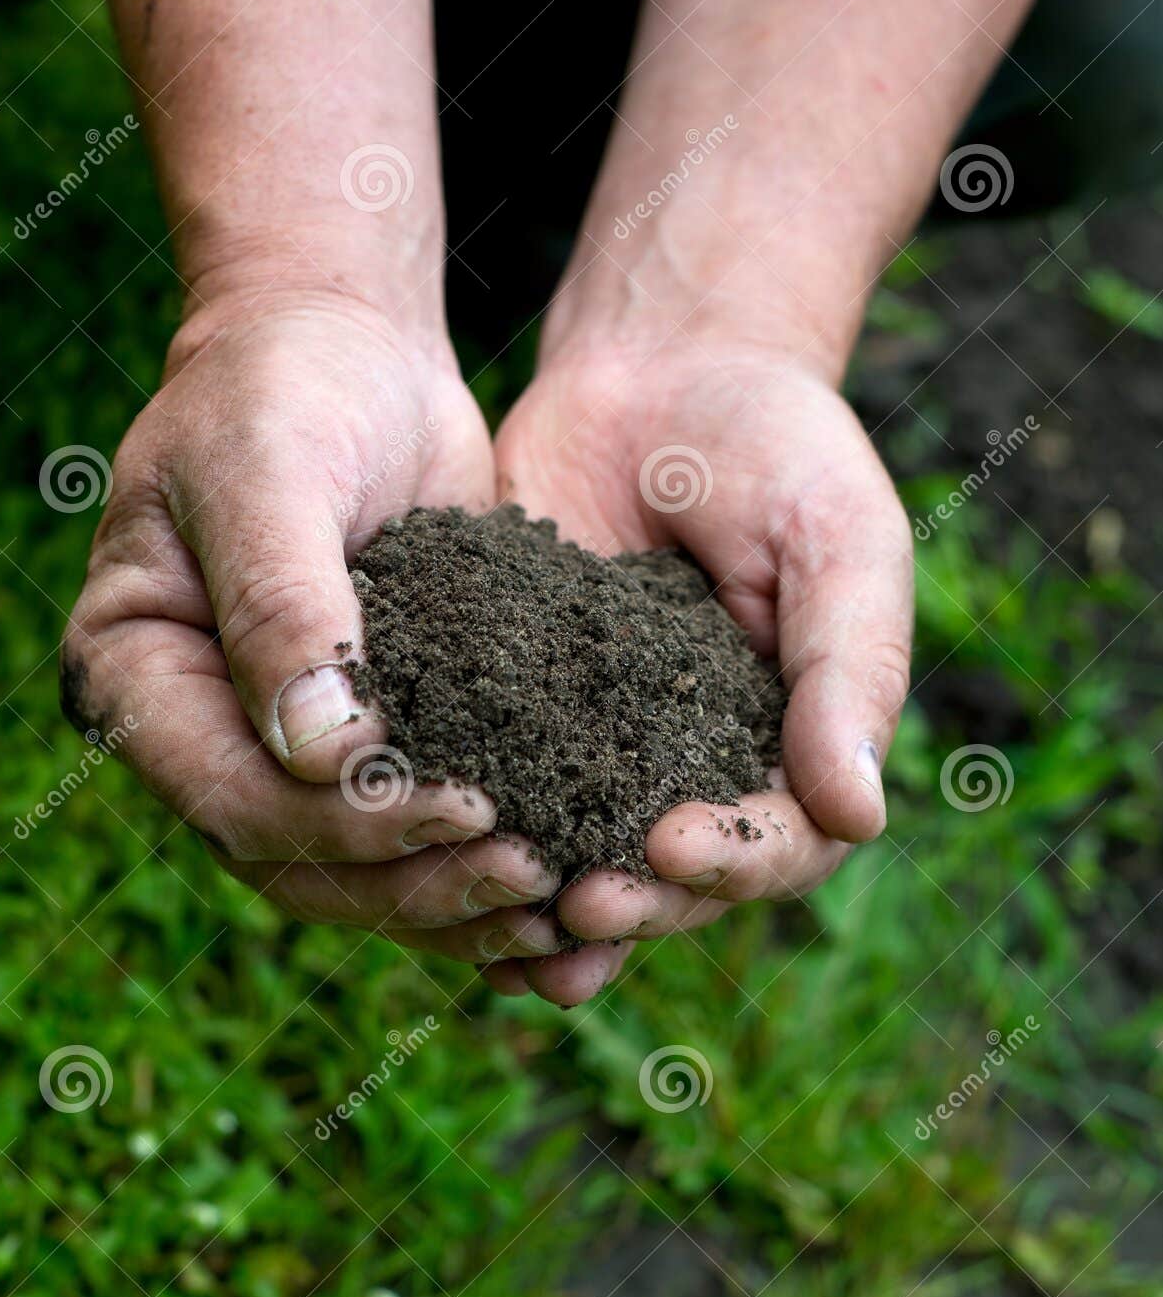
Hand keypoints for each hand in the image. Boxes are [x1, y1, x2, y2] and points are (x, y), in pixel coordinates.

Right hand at [61, 296, 564, 973]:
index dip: (345, 827)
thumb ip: (283, 604)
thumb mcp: (269, 469)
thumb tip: (325, 754)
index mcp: (141, 675)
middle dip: (413, 882)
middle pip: (297, 862)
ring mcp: (287, 743)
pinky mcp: (373, 732)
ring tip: (559, 901)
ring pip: (358, 872)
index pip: (233, 798)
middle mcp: (205, 731)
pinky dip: (476, 861)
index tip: (463, 809)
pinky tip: (562, 877)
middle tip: (531, 873)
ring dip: (453, 899)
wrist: (344, 347)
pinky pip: (412, 827)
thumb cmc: (284, 386)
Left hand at [489, 340, 912, 1004]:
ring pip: (588, 854)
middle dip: (637, 901)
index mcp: (796, 742)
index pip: (785, 843)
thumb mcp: (839, 542)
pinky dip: (477, 835)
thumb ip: (849, 670)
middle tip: (580, 903)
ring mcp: (609, 744)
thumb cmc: (778, 446)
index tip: (670, 842)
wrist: (659, 368)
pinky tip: (437, 858)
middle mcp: (702, 764)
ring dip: (553, 903)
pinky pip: (504, 787)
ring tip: (510, 928)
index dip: (734, 861)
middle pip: (679, 876)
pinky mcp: (522, 707)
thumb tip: (858, 818)